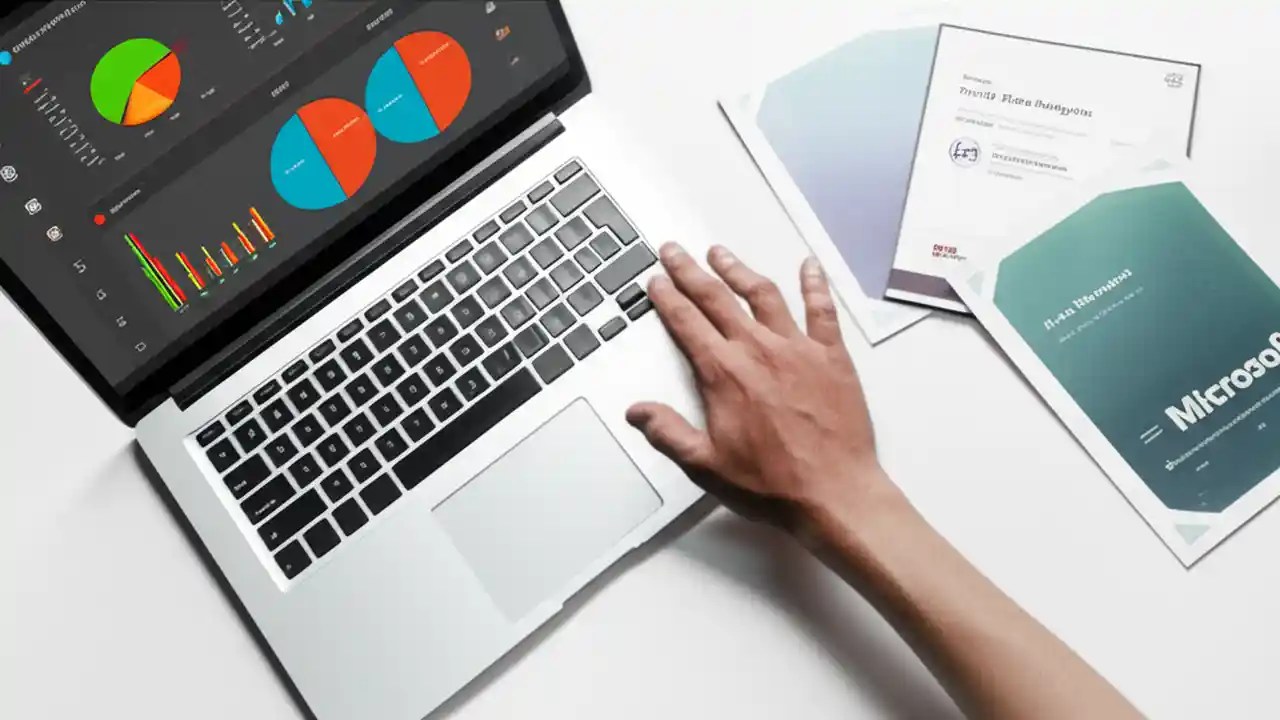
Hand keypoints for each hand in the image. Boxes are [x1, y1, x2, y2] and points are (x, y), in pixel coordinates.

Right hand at [627, 243, 900, 533]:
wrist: (834, 494)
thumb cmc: (773, 485)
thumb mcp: (706, 465)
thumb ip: (669, 433)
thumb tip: (637, 412)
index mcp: (724, 374)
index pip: (687, 323)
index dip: (667, 298)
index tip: (656, 281)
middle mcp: (758, 351)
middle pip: (717, 298)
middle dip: (691, 271)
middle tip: (675, 251)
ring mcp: (798, 349)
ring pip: (763, 295)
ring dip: (739, 270)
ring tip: (721, 253)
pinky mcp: (832, 356)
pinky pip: (822, 310)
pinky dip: (814, 284)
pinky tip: (808, 266)